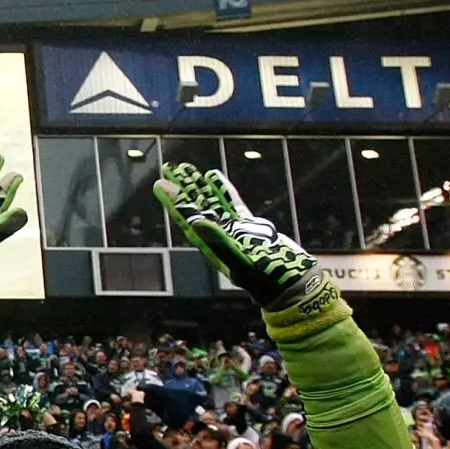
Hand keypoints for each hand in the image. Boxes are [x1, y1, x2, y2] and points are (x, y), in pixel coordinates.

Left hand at [153, 163, 318, 308]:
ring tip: (187, 168)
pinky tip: (214, 177)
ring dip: (200, 186)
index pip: (187, 217)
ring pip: (212, 201)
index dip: (174, 201)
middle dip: (183, 187)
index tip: (161, 184)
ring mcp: (233, 229)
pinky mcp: (249, 225)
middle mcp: (218, 235)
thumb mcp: (238, 259)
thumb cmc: (263, 277)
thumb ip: (218, 240)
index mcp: (211, 243)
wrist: (288, 281)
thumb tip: (195, 222)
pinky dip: (223, 190)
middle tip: (169, 167)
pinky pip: (232, 203)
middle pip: (196, 206)